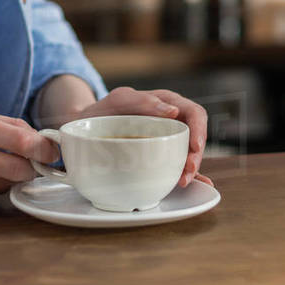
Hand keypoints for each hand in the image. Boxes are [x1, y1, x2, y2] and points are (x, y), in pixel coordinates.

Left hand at [66, 87, 209, 187]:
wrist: (85, 127)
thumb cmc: (104, 110)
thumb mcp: (119, 99)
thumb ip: (143, 101)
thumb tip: (172, 111)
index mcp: (166, 102)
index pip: (194, 112)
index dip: (199, 130)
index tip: (195, 147)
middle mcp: (171, 120)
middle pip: (195, 136)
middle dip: (196, 155)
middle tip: (187, 170)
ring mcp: (166, 139)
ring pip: (189, 152)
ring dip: (191, 168)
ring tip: (183, 181)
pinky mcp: (161, 155)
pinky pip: (178, 164)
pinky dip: (189, 176)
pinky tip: (197, 185)